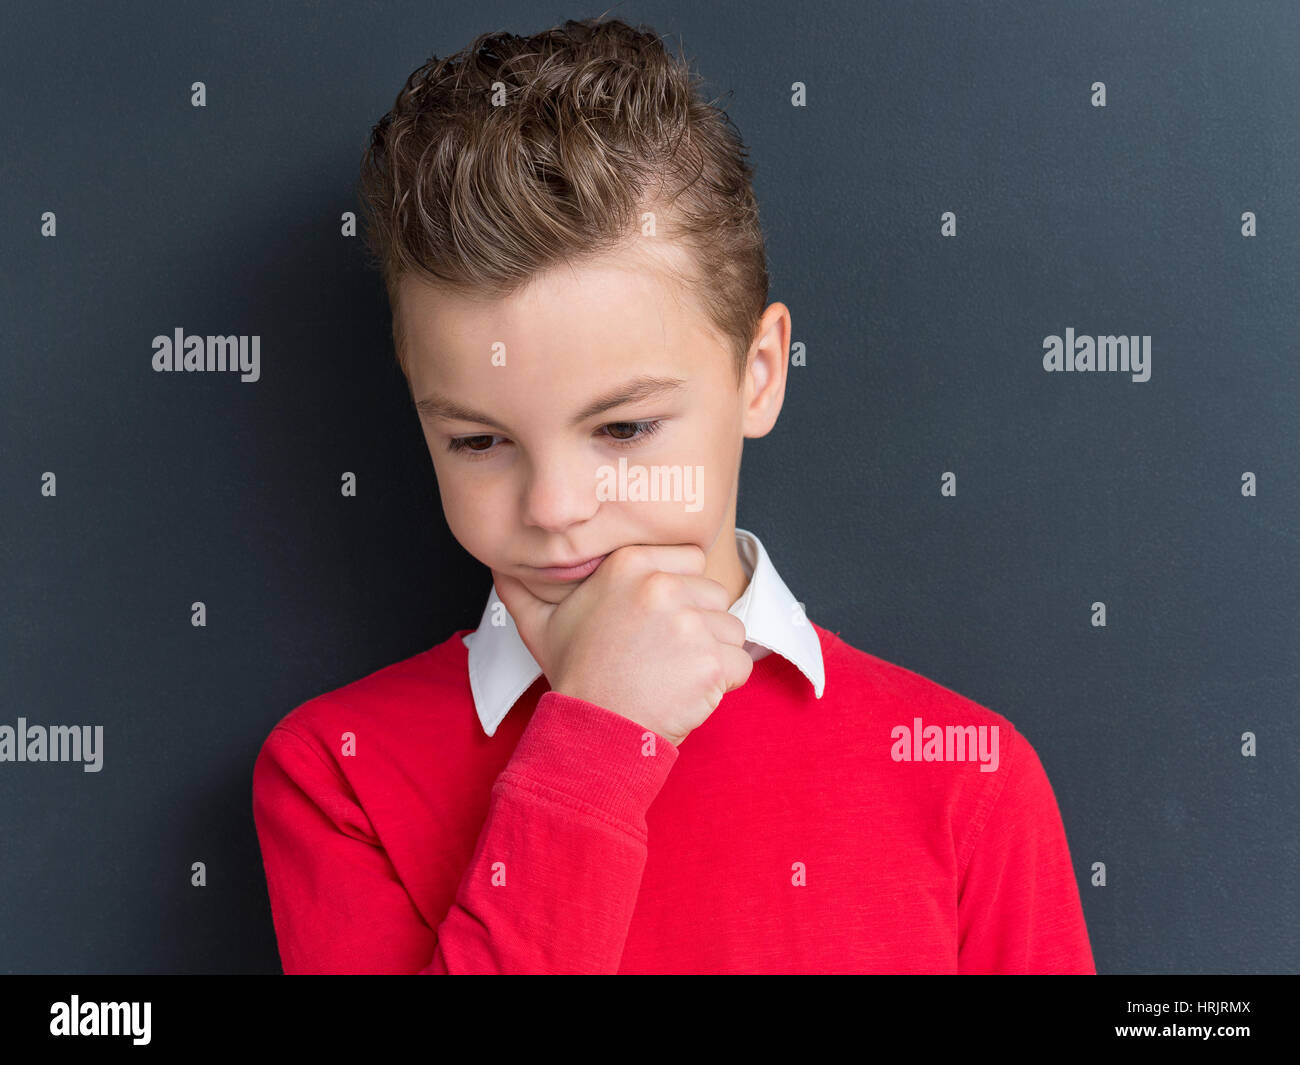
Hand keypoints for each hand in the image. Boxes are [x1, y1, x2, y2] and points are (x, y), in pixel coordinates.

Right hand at [491, 544, 752, 744]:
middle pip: (715, 595)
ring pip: (731, 629)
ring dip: (714, 654)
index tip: (661, 620)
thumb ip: (525, 587)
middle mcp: (661, 587)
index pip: (691, 559)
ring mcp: (688, 624)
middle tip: (664, 654)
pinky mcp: (710, 662)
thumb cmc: (574, 676)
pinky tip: (689, 692)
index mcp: (629, 565)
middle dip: (701, 623)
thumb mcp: (539, 624)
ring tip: (674, 674)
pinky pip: (741, 664)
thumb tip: (501, 563)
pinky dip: (725, 683)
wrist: (592, 730)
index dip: (683, 590)